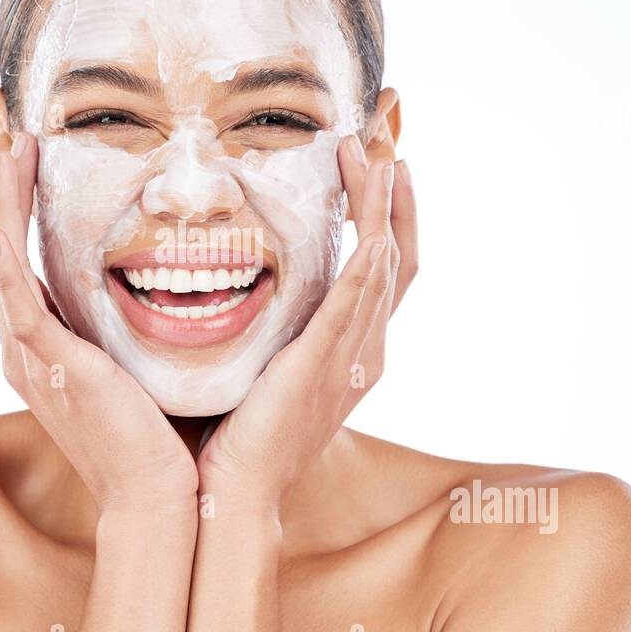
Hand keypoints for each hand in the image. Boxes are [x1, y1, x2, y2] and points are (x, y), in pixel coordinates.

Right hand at [0, 138, 198, 514]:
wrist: (157, 492)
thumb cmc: (155, 433)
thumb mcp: (132, 361)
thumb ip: (123, 322)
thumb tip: (155, 277)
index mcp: (38, 347)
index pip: (7, 263)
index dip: (2, 208)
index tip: (12, 153)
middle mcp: (21, 349)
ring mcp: (28, 357)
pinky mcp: (49, 365)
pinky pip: (15, 302)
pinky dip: (2, 257)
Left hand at [196, 137, 418, 514]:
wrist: (231, 491)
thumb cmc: (235, 434)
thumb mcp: (263, 364)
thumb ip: (271, 324)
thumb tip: (239, 278)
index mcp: (353, 351)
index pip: (386, 268)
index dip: (391, 215)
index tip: (380, 167)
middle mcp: (366, 350)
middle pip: (399, 256)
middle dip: (394, 196)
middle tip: (384, 139)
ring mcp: (353, 358)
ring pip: (384, 265)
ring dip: (382, 207)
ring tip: (375, 153)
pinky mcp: (325, 363)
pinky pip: (359, 299)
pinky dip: (370, 256)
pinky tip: (372, 219)